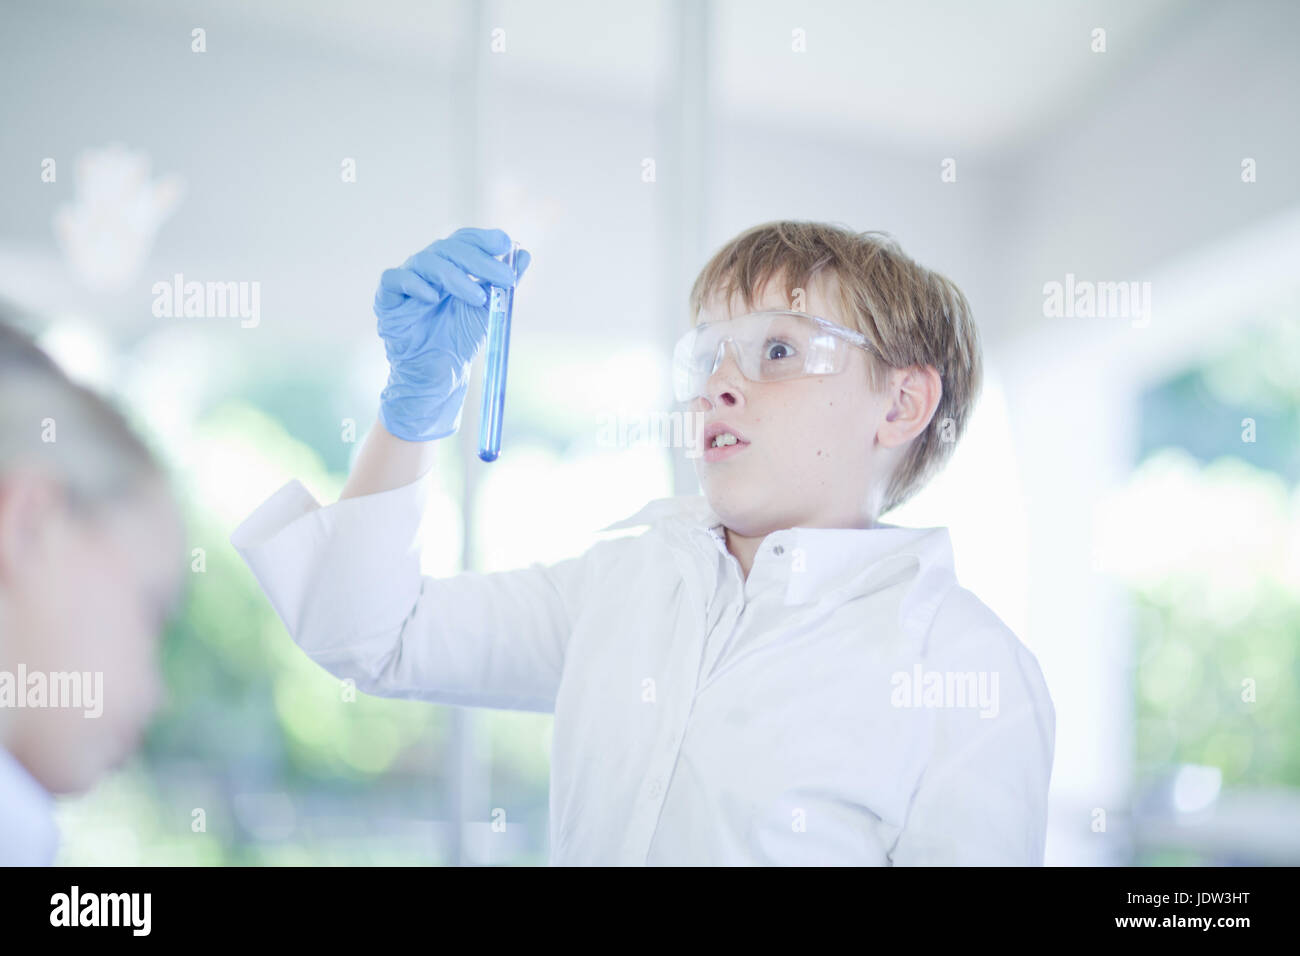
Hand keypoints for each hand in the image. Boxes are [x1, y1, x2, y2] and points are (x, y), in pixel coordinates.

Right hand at [375, 227, 529, 441]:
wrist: (440, 371)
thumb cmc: (461, 337)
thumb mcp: (489, 308)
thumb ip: (504, 284)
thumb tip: (524, 254)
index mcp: (452, 264)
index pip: (465, 240)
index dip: (484, 238)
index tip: (506, 245)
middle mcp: (429, 266)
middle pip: (449, 248)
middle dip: (480, 261)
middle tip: (504, 278)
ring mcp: (407, 279)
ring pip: (426, 261)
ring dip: (455, 276)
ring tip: (478, 297)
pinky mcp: (387, 297)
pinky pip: (394, 279)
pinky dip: (414, 284)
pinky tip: (433, 299)